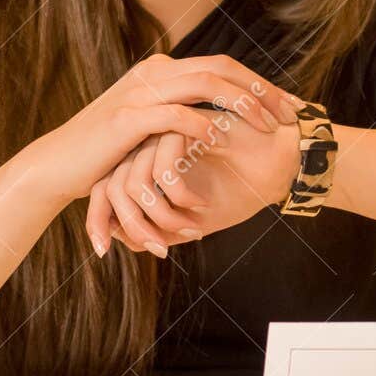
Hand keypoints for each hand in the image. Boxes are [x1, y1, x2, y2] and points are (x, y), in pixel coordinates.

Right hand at [20, 53, 298, 212]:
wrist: (59, 164)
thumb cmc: (106, 152)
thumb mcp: (146, 128)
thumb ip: (176, 114)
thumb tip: (215, 120)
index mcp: (162, 70)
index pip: (222, 67)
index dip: (259, 84)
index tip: (288, 108)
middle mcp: (155, 72)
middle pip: (222, 69)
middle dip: (261, 90)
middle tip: (290, 116)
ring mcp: (141, 92)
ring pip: (205, 84)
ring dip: (242, 104)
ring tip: (266, 127)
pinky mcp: (129, 118)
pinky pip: (177, 114)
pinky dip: (204, 124)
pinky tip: (222, 139)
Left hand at [85, 100, 304, 256]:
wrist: (278, 166)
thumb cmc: (236, 191)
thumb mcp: (188, 219)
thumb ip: (155, 226)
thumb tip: (120, 240)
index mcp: (140, 162)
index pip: (102, 190)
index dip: (97, 222)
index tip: (105, 251)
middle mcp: (145, 145)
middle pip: (110, 188)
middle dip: (133, 228)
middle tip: (162, 249)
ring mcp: (162, 131)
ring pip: (133, 183)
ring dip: (162, 218)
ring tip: (190, 228)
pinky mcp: (182, 124)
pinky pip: (162, 170)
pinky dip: (181, 198)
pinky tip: (202, 205)